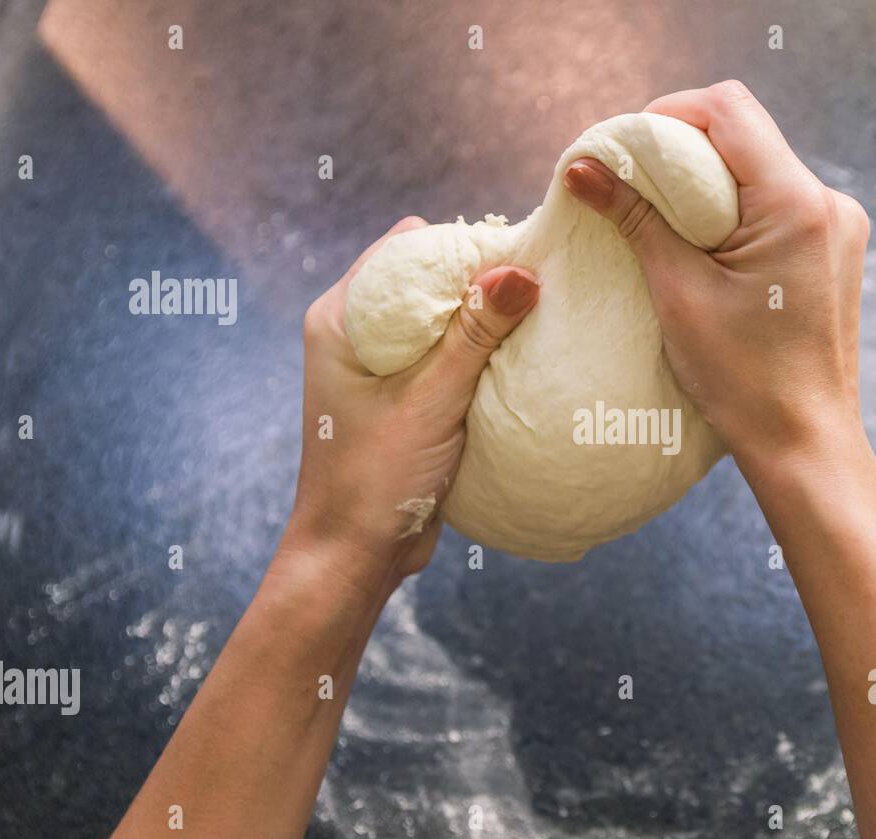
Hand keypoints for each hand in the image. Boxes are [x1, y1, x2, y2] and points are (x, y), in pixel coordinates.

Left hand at [285, 216, 539, 591]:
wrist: (356, 555)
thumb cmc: (375, 478)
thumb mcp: (430, 401)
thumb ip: (474, 335)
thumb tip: (522, 272)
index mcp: (339, 318)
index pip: (405, 248)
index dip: (460, 247)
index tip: (517, 258)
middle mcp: (356, 333)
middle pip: (428, 279)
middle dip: (479, 282)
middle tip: (536, 289)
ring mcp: (381, 366)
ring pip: (443, 319)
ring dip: (484, 321)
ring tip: (536, 319)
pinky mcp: (406, 396)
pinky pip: (449, 356)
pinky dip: (481, 354)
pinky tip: (518, 359)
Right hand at [563, 80, 870, 478]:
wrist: (804, 442)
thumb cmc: (744, 380)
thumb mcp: (678, 292)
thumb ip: (634, 219)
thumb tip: (582, 167)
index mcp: (797, 204)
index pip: (728, 109)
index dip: (667, 114)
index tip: (624, 151)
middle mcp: (829, 202)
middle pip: (744, 134)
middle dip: (682, 149)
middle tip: (633, 186)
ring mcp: (838, 225)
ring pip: (759, 167)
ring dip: (707, 182)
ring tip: (662, 222)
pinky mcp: (833, 248)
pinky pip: (777, 202)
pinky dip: (733, 210)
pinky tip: (702, 248)